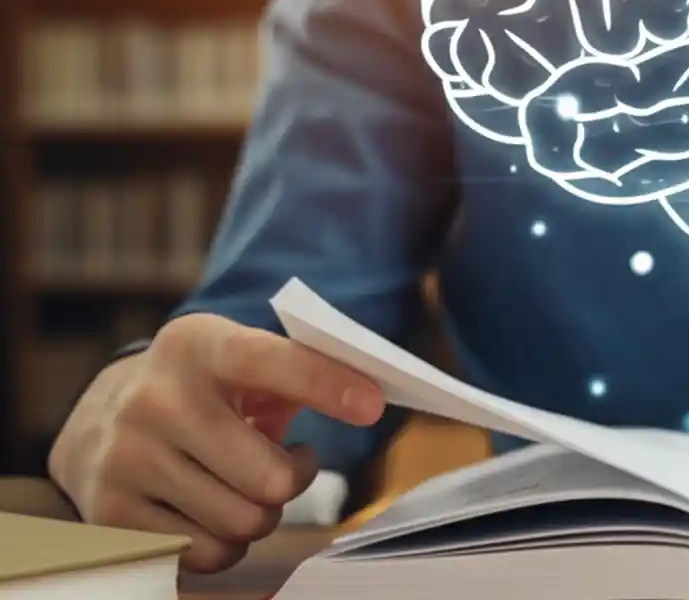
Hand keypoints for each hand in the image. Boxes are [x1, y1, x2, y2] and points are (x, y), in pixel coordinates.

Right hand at [49, 314, 384, 572]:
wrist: (102, 421)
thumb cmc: (203, 390)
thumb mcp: (238, 360)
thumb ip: (302, 367)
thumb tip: (371, 396)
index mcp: (196, 346)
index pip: (270, 362)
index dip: (326, 384)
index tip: (373, 404)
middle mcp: (154, 400)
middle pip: (271, 478)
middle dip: (296, 478)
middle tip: (291, 463)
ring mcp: (127, 459)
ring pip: (245, 522)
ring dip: (264, 513)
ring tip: (248, 484)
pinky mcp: (111, 514)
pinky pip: (209, 555)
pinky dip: (227, 544)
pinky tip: (213, 510)